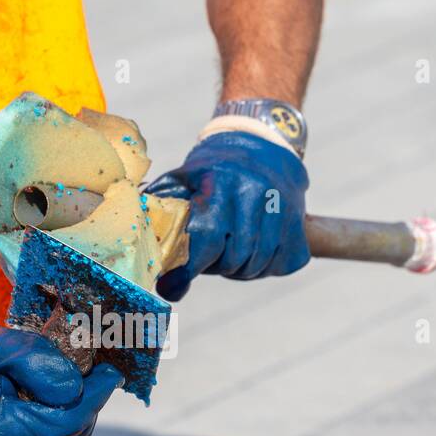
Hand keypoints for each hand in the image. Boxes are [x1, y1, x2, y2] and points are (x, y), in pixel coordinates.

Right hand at [0, 326, 122, 435]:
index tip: (111, 374)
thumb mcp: (4, 346)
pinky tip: (68, 404)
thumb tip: (75, 388)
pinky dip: (72, 427)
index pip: (62, 424)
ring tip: (83, 385)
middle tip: (99, 374)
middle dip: (91, 404)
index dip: (93, 399)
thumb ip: (39, 363)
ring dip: (83, 415)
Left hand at [146, 131, 309, 300]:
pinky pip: (283, 264)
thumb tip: (135, 241)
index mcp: (221, 182)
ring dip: (240, 270)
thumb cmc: (213, 170)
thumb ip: (159, 206)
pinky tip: (256, 250)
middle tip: (208, 258)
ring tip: (230, 252)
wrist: (262, 146)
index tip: (172, 288)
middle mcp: (256, 192)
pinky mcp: (300, 223)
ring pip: (258, 265)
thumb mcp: (183, 178)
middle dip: (215, 267)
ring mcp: (283, 208)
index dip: (187, 270)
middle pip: (233, 258)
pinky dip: (267, 267)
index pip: (206, 238)